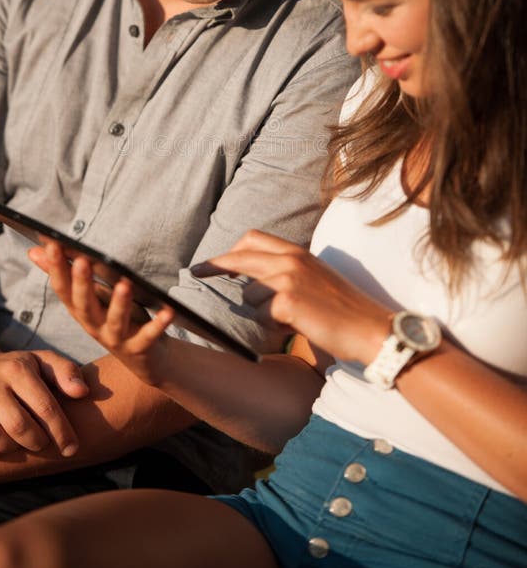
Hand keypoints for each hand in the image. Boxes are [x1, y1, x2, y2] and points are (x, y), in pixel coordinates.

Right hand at [0, 346, 88, 458]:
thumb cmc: (16, 370)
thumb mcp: (42, 362)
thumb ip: (66, 373)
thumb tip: (83, 392)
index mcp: (17, 368)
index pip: (45, 407)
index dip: (62, 431)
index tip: (72, 448)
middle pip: (18, 426)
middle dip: (37, 441)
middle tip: (43, 444)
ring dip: (11, 448)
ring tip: (19, 442)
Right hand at [29, 242, 175, 386]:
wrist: (145, 360)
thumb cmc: (115, 320)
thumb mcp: (90, 297)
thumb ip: (65, 275)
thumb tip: (34, 251)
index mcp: (81, 311)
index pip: (63, 289)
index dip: (56, 268)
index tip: (52, 244)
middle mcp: (94, 326)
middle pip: (85, 306)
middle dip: (82, 284)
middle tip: (82, 261)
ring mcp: (116, 339)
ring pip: (115, 321)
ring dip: (119, 303)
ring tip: (125, 283)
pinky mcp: (140, 348)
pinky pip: (149, 336)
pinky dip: (158, 325)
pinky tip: (168, 311)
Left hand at [192, 229, 390, 362]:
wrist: (371, 329)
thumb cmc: (343, 310)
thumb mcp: (315, 279)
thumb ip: (286, 274)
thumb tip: (252, 282)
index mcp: (298, 252)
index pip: (253, 239)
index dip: (230, 250)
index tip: (212, 261)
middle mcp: (291, 260)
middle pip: (241, 256)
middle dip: (215, 265)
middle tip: (196, 272)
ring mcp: (288, 279)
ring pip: (250, 294)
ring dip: (261, 311)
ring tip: (291, 319)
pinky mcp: (288, 302)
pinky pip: (263, 315)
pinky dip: (274, 326)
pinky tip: (297, 327)